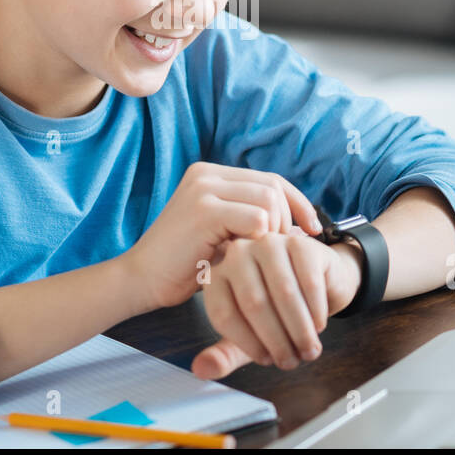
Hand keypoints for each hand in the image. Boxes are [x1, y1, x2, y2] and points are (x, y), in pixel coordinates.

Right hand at [122, 161, 322, 311]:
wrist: (141, 280)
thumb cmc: (183, 263)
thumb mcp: (220, 232)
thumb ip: (247, 216)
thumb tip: (296, 217)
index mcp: (210, 174)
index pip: (270, 179)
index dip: (298, 203)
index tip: (313, 229)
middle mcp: (207, 174)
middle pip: (273, 187)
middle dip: (289, 220)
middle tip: (284, 251)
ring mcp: (204, 189)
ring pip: (269, 200)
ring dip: (275, 232)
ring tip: (261, 255)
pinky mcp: (204, 211)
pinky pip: (257, 219)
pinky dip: (261, 240)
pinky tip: (248, 258)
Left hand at [191, 233, 363, 380]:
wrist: (317, 283)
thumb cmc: (277, 311)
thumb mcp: (249, 336)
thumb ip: (224, 354)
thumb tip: (201, 370)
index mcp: (218, 274)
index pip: (224, 313)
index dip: (247, 344)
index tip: (266, 360)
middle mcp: (238, 254)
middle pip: (254, 303)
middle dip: (277, 340)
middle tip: (291, 362)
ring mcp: (269, 244)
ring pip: (283, 293)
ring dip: (299, 329)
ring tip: (308, 350)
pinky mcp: (300, 244)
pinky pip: (308, 283)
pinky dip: (315, 310)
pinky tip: (318, 325)